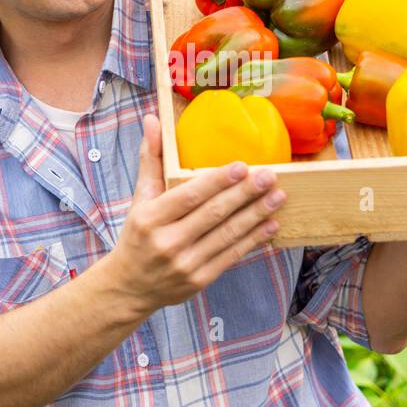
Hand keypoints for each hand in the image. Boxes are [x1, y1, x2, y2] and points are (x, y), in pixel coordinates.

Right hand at [108, 113, 284, 310]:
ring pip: (227, 235)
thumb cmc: (137, 236)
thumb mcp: (139, 198)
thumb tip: (152, 119)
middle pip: (213, 214)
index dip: (217, 181)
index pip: (189, 196)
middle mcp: (168, 242)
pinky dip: (253, 240)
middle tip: (269, 176)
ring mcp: (185, 264)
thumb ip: (150, 159)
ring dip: (256, 215)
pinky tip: (270, 225)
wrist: (129, 287)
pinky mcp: (199, 280)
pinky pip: (231, 256)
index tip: (242, 166)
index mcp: (151, 218)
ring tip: (278, 197)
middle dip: (244, 194)